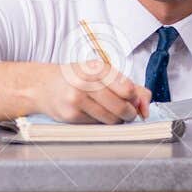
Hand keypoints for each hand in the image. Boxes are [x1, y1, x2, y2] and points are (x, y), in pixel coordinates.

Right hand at [34, 58, 151, 124]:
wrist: (45, 86)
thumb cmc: (78, 79)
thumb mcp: (102, 74)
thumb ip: (130, 87)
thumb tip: (146, 107)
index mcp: (97, 67)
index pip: (128, 88)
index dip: (135, 99)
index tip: (133, 101)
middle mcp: (86, 81)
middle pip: (121, 107)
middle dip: (129, 113)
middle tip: (127, 113)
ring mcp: (77, 98)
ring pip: (110, 119)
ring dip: (116, 120)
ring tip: (110, 113)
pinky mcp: (70, 114)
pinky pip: (97, 125)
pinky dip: (101, 123)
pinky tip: (94, 114)